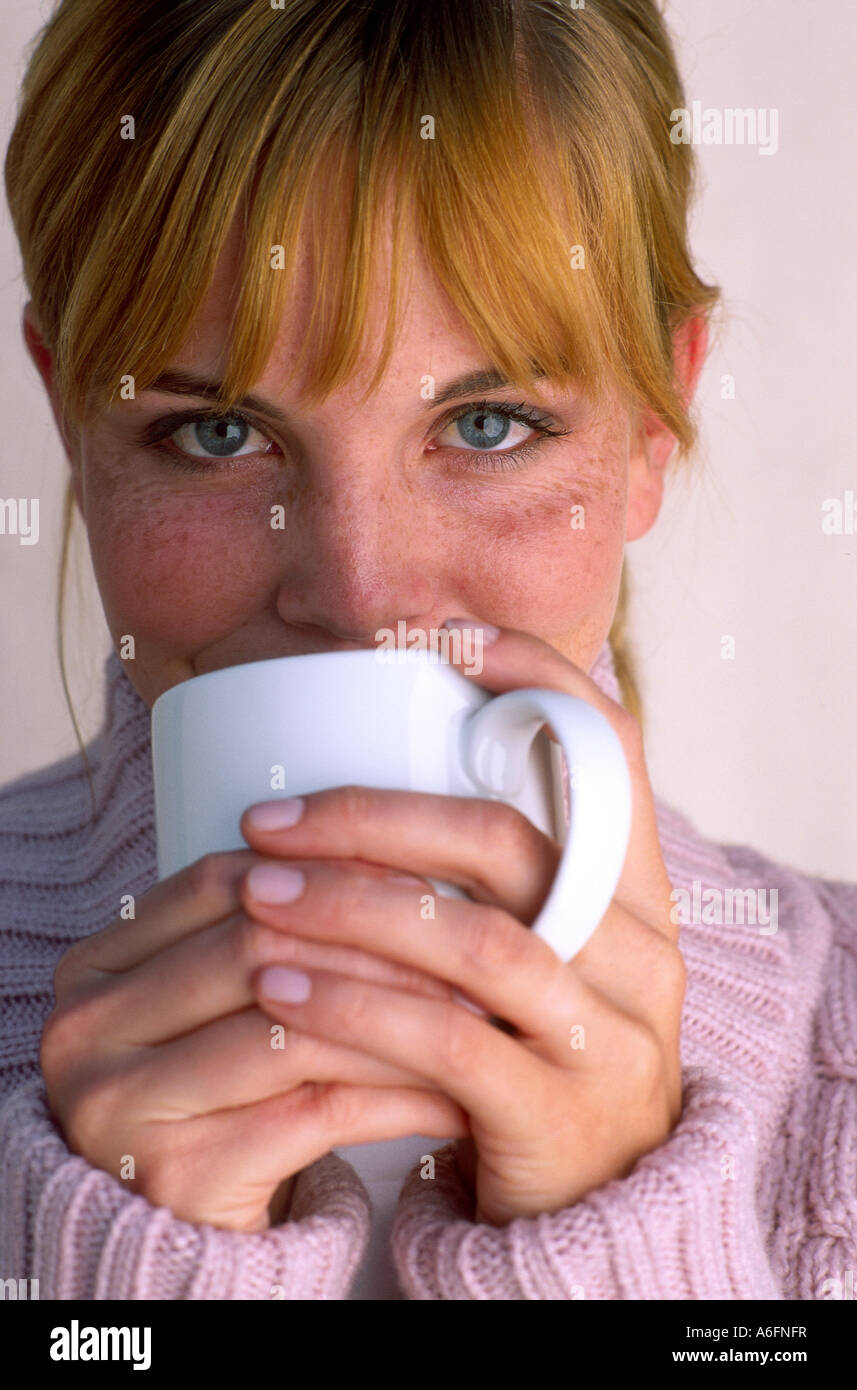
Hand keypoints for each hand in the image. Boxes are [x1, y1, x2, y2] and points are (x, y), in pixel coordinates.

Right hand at [40, 849, 467, 1233]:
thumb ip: (273, 931)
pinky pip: (317, 1112)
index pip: (222, 885)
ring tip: (471, 1021)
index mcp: (94, 966)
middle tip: (460, 954)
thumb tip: (403, 871)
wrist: (186, 1233)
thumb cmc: (220, 1099)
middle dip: (374, 946)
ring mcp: (120, 1106)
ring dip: (400, 1021)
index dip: (327, 875)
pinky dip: (398, 1098)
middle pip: (259, 949)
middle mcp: (85, 1030)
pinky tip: (451, 1096)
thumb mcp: (224, 1004)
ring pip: (294, 1029)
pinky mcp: (178, 1175)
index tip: (416, 885)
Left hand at [241, 624, 686, 1225]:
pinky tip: (280, 990)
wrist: (590, 1198)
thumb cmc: (531, 1043)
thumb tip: (370, 767)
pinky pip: (448, 1040)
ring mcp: (609, 1030)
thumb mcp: (535, 948)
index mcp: (633, 886)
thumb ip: (487, 874)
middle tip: (271, 817)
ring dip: (350, 907)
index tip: (439, 636)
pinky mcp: (559, 1108)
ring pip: (474, 939)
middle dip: (378, 815)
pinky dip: (355, 1006)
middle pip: (510, 841)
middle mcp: (639, 946)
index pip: (611, 748)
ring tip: (253, 894)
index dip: (535, 676)